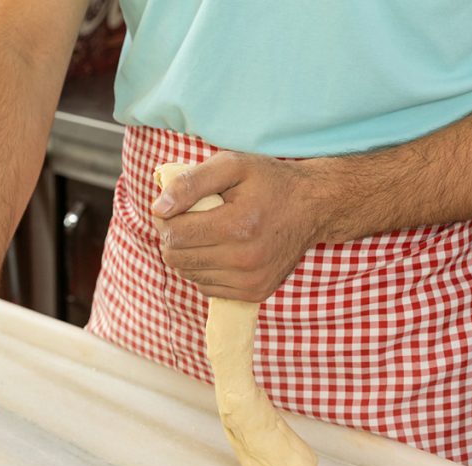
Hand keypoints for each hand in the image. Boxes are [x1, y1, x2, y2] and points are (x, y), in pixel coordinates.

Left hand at [152, 151, 328, 301]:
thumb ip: (190, 183)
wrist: (314, 206)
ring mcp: (251, 281)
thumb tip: (157, 209)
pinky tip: (220, 251)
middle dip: (173, 238)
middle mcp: (245, 259)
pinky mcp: (255, 293)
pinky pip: (207, 289)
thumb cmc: (269, 182)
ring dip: (188, 255)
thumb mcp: (232, 165)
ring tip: (206, 233)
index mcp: (238, 225)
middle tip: (187, 220)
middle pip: (177, 258)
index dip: (165, 219)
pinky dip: (205, 271)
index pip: (174, 234)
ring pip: (189, 275)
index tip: (173, 208)